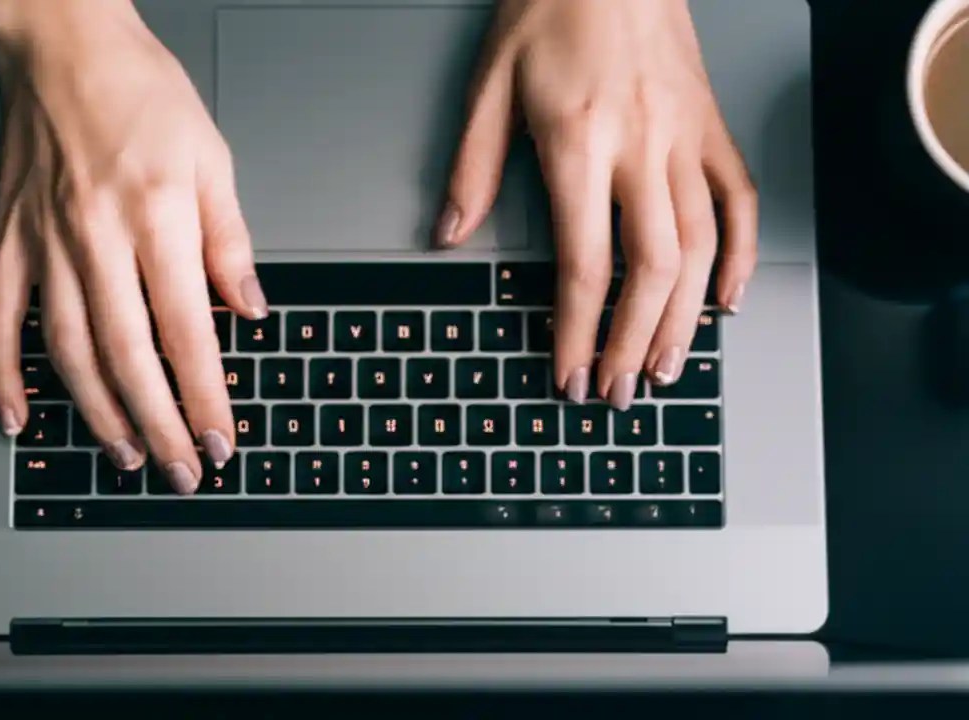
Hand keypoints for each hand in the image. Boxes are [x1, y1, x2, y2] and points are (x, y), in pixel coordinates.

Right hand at [0, 0, 265, 492]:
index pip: (186, 331)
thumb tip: (249, 308)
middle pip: (128, 356)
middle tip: (181, 469)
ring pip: (67, 350)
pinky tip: (21, 416)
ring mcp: (44, 244)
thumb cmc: (139, 91)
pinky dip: (5, 373)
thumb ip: (229, 241)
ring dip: (98, 413)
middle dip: (159, 424)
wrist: (63, 44)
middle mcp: (96, 237)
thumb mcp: (211, 158)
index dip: (205, 395)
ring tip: (125, 453)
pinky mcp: (7, 240)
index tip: (221, 438)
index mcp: (155, 217)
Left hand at [438, 0, 755, 408]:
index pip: (581, 263)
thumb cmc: (550, 8)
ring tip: (661, 368)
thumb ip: (472, 167)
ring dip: (681, 318)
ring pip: (698, 246)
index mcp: (578, 142)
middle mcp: (640, 147)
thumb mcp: (489, 84)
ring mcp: (684, 139)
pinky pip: (737, 200)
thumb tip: (451, 234)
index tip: (566, 372)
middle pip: (648, 269)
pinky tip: (723, 300)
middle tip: (614, 392)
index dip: (575, 330)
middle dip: (630, 342)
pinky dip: (737, 255)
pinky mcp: (711, 127)